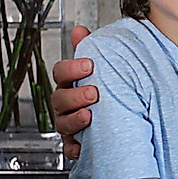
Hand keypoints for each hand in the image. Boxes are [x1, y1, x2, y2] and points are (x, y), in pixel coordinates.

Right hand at [51, 25, 97, 160]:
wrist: (118, 119)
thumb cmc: (103, 90)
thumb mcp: (98, 69)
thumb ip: (88, 50)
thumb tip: (80, 30)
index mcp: (69, 84)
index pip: (61, 73)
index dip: (72, 68)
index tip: (89, 65)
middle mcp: (65, 104)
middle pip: (59, 98)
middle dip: (75, 95)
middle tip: (93, 92)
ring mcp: (69, 124)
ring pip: (62, 123)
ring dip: (74, 119)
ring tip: (89, 116)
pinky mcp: (76, 144)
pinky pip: (70, 148)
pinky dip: (74, 149)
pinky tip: (82, 147)